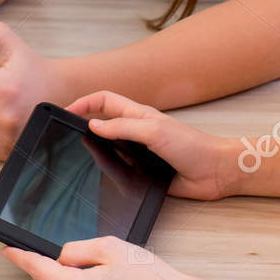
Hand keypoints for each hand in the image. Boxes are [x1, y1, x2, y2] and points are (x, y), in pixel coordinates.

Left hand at [3, 237, 194, 279]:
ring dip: (53, 276)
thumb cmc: (150, 277)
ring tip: (64, 257)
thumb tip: (62, 256)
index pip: (38, 269)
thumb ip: (78, 249)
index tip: (7, 249)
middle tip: (33, 247)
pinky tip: (81, 271)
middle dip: (35, 266)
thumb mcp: (110, 248)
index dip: (20, 257)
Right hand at [67, 91, 243, 200]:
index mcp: (137, 115)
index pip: (104, 100)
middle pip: (102, 122)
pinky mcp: (143, 173)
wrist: (215, 172)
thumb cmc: (191, 146)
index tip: (66, 111)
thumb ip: (122, 127)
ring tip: (78, 156)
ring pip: (108, 149)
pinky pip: (119, 172)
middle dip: (82, 123)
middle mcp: (136, 132)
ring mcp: (139, 152)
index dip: (84, 102)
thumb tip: (93, 125)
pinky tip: (101, 179)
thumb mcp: (153, 131)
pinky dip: (108, 173)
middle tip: (64, 134)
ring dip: (93, 150)